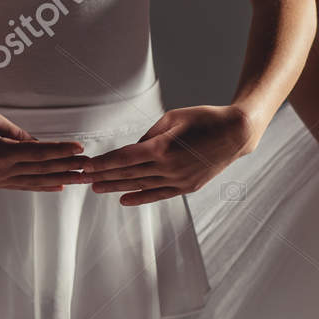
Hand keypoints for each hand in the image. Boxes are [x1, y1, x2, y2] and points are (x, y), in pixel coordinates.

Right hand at [0, 109, 84, 190]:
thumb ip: (16, 133)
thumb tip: (39, 143)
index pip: (38, 153)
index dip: (61, 151)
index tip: (80, 148)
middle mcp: (0, 172)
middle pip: (41, 170)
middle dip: (67, 167)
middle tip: (90, 166)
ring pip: (35, 181)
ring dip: (60, 179)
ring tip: (81, 178)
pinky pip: (23, 186)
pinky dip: (42, 186)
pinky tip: (58, 186)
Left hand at [79, 106, 257, 205]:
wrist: (235, 134)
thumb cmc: (204, 118)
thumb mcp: (172, 118)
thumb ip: (148, 135)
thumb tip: (132, 150)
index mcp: (162, 148)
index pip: (124, 158)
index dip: (103, 163)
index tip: (86, 166)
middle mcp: (169, 167)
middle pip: (128, 173)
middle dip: (103, 176)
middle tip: (82, 179)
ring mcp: (178, 180)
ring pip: (140, 186)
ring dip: (117, 187)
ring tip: (96, 188)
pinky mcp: (187, 187)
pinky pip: (158, 194)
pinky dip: (140, 198)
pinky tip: (124, 200)